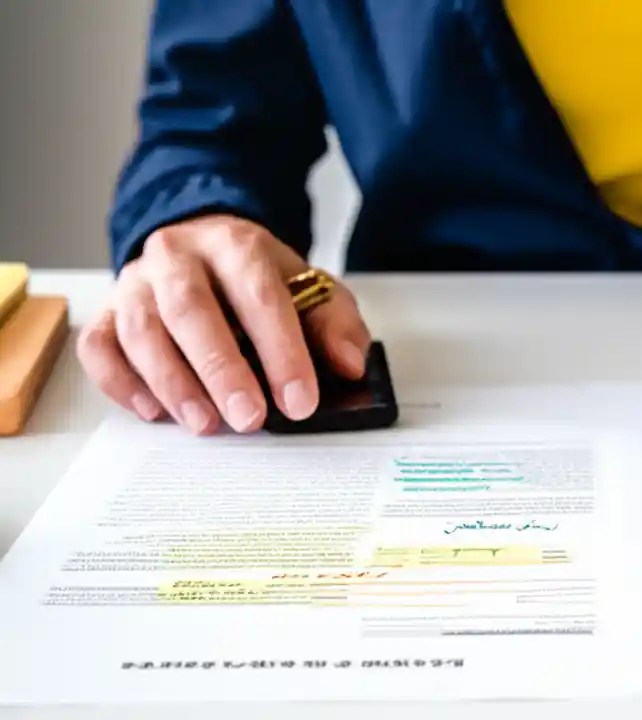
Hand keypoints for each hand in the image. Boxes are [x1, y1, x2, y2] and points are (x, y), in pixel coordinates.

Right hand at [78, 215, 371, 433]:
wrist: (206, 247)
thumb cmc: (259, 279)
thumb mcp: (311, 289)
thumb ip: (336, 324)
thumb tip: (350, 363)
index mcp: (236, 244)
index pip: (259, 295)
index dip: (282, 351)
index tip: (300, 400)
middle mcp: (178, 257)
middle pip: (191, 310)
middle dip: (221, 370)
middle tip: (250, 419)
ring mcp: (136, 283)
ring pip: (140, 329)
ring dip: (172, 383)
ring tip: (205, 424)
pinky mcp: (107, 312)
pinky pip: (98, 347)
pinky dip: (121, 382)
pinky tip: (153, 411)